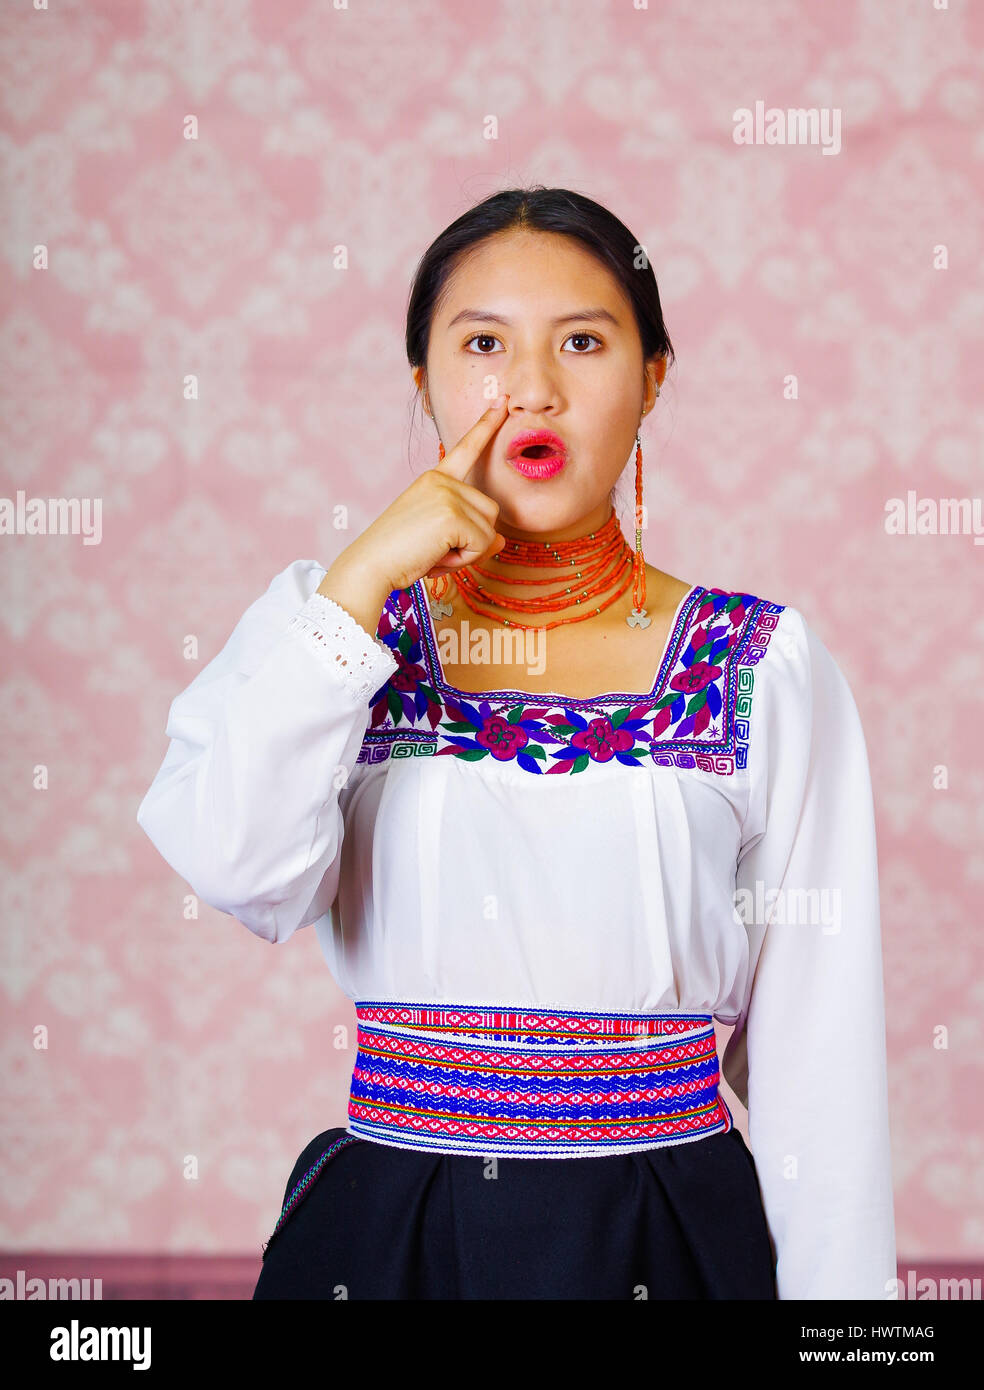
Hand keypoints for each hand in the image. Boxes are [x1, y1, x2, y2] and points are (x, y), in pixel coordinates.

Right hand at [331, 397, 509, 596]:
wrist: (371, 565)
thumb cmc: (400, 555)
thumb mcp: (440, 539)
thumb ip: (472, 533)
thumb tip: (501, 540)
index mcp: (435, 479)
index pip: (466, 449)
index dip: (487, 426)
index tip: (502, 402)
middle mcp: (442, 480)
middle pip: (490, 512)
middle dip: (472, 539)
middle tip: (436, 548)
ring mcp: (448, 494)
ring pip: (489, 531)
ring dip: (468, 551)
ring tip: (434, 551)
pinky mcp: (452, 515)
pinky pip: (481, 545)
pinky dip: (464, 560)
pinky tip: (436, 556)